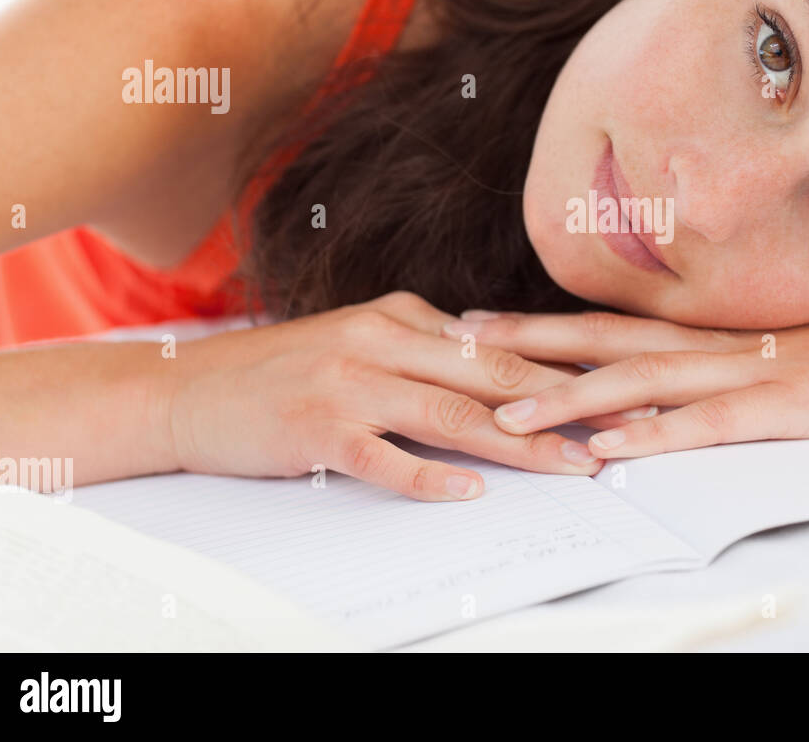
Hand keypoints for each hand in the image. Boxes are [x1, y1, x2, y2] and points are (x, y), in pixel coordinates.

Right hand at [159, 292, 602, 500]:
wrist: (189, 389)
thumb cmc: (285, 370)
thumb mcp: (361, 341)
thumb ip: (426, 349)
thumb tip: (495, 363)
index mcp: (400, 316)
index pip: (499, 348)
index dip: (562, 373)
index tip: (615, 391)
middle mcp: (382, 340)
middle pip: (491, 379)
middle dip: (563, 407)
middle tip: (620, 430)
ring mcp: (349, 384)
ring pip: (451, 415)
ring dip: (519, 446)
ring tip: (572, 468)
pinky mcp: (316, 429)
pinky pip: (382, 456)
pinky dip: (426, 475)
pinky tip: (467, 492)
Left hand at [441, 283, 808, 458]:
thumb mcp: (790, 343)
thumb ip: (733, 355)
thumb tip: (677, 373)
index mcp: (717, 329)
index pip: (615, 323)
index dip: (547, 323)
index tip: (481, 321)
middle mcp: (719, 343)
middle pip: (606, 340)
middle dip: (527, 344)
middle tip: (455, 342)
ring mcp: (751, 371)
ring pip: (642, 382)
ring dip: (572, 396)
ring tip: (506, 411)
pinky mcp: (787, 407)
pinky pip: (710, 423)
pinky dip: (657, 435)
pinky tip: (611, 449)